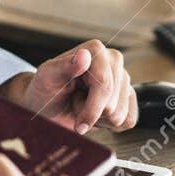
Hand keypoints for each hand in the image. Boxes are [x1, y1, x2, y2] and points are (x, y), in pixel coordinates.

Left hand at [1, 39, 136, 133]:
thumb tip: (84, 55)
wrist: (48, 107)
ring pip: (121, 115)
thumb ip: (64, 66)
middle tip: (75, 103)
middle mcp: (113, 61)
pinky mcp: (128, 97)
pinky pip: (129, 121)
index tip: (78, 123)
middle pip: (113, 104)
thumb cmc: (45, 90)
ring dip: (98, 118)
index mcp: (95, 50)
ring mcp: (123, 79)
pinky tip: (96, 113)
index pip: (104, 85)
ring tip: (83, 105)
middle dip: (91, 113)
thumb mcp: (47, 78)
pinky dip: (109, 124)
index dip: (91, 109)